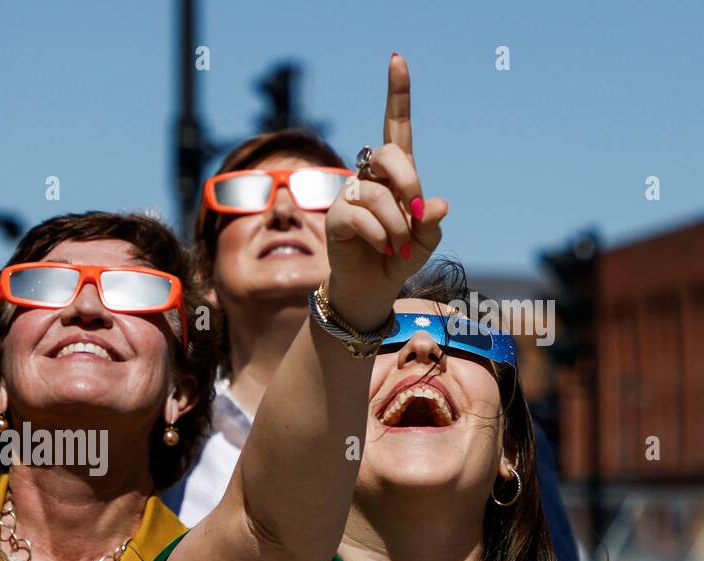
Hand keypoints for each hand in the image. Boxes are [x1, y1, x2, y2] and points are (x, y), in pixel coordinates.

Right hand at [324, 53, 449, 331]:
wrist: (371, 289)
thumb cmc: (398, 258)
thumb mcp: (425, 240)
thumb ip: (431, 222)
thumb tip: (436, 204)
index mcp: (396, 174)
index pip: (397, 127)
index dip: (397, 94)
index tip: (397, 59)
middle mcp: (370, 177)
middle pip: (389, 153)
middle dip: (409, 181)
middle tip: (416, 212)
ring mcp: (351, 194)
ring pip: (378, 194)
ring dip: (397, 224)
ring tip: (397, 246)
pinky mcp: (336, 216)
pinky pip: (363, 216)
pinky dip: (381, 236)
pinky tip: (383, 248)